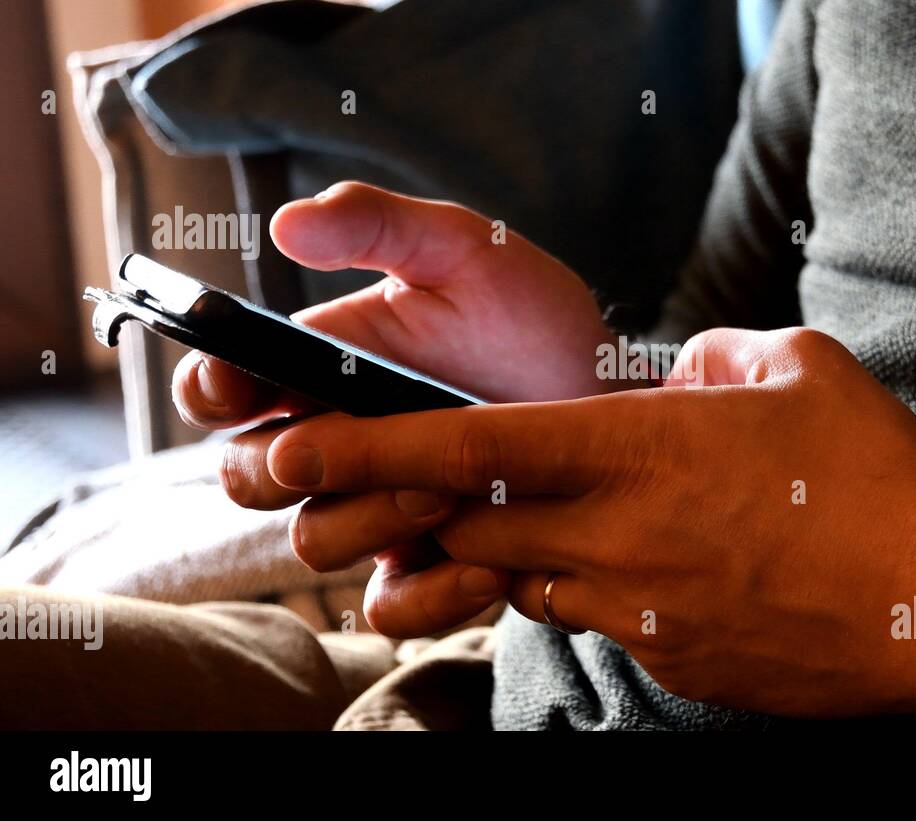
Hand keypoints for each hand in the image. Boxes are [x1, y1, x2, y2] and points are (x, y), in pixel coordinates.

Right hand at [173, 182, 619, 628]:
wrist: (611, 392)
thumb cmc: (532, 318)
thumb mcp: (464, 251)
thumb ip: (379, 225)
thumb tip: (286, 224)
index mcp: (319, 368)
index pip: (220, 391)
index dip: (211, 392)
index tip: (238, 386)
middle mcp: (337, 443)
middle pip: (246, 479)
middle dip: (284, 467)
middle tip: (352, 442)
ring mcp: (380, 507)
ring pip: (314, 542)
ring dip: (368, 519)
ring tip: (448, 486)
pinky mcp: (433, 561)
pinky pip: (394, 606)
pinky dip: (428, 594)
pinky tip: (484, 561)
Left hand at [224, 327, 915, 726]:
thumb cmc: (880, 474)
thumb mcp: (797, 368)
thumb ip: (712, 358)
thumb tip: (677, 374)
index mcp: (637, 450)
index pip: (467, 448)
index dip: (365, 448)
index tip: (290, 447)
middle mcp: (617, 535)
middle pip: (468, 526)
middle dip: (407, 510)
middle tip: (376, 494)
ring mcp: (639, 609)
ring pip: (526, 576)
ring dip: (514, 544)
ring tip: (570, 513)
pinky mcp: (669, 658)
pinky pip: (597, 616)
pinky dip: (595, 583)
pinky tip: (659, 562)